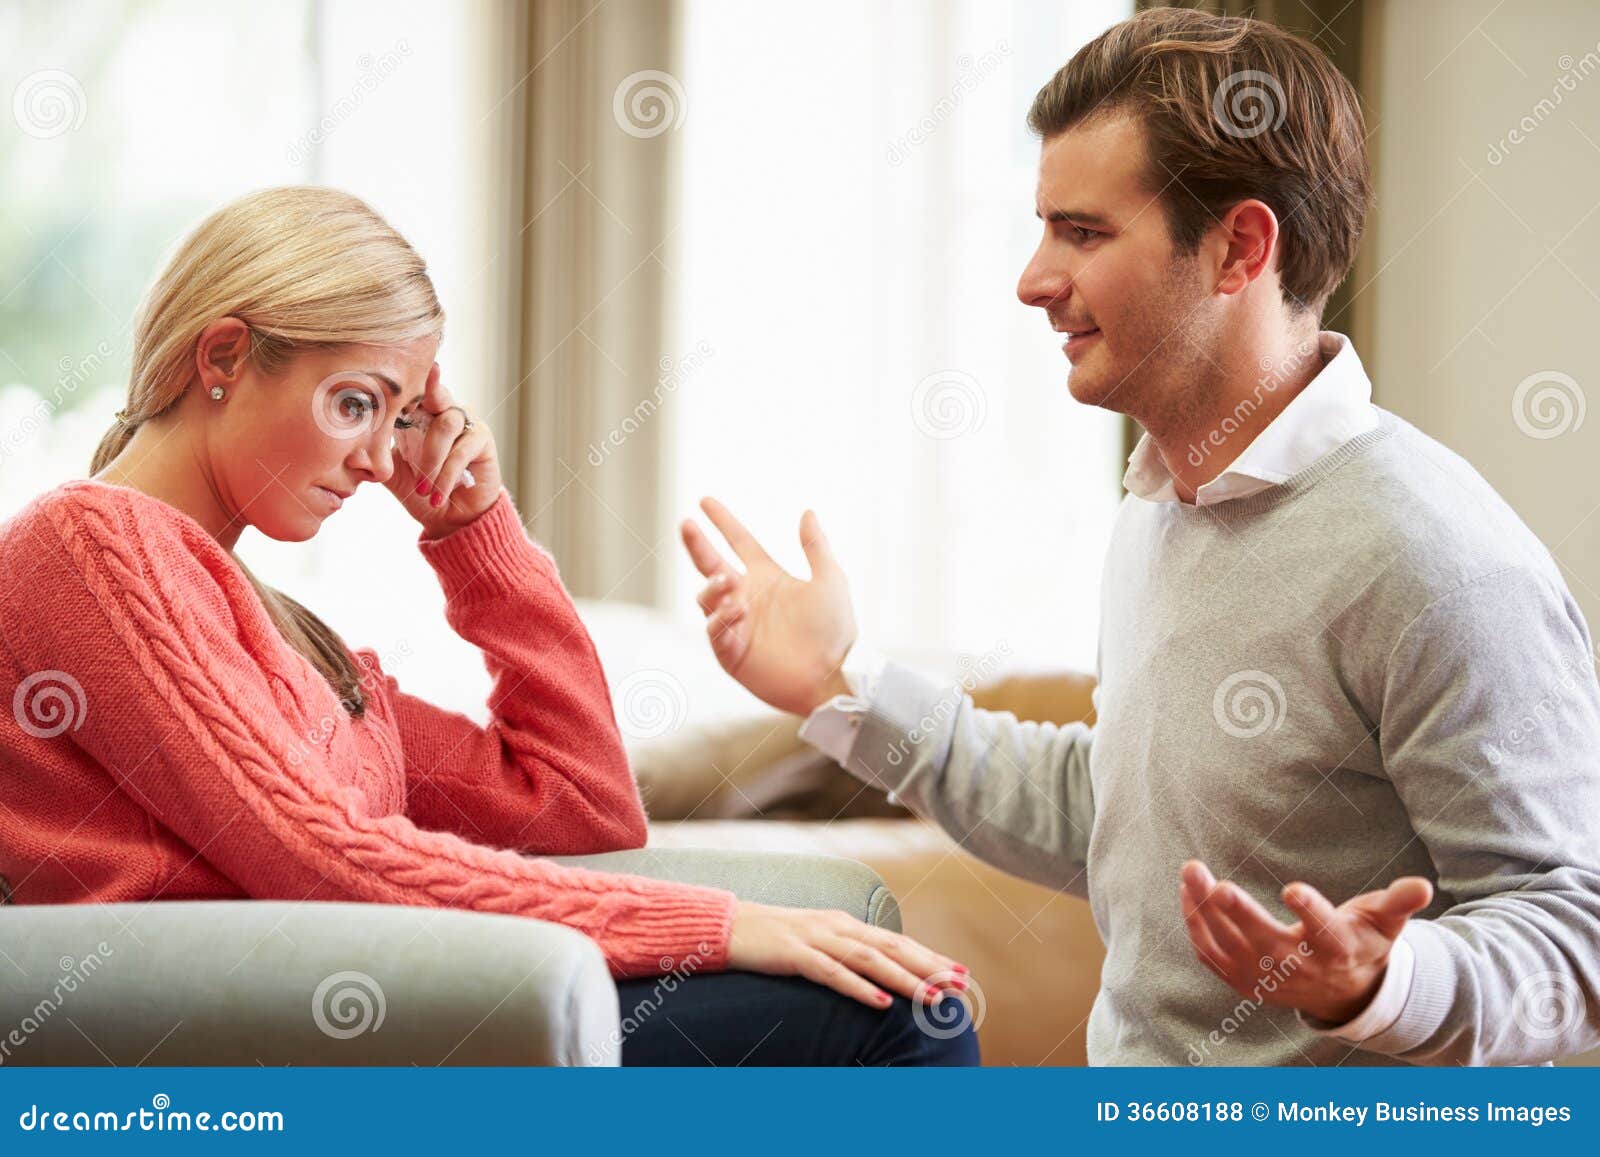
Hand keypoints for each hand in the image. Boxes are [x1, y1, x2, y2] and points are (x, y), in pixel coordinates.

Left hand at [384, 364, 503, 538]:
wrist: (451, 518)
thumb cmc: (421, 490)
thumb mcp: (392, 473)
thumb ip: (374, 458)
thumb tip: (349, 454)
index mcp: (419, 414)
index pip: (410, 393)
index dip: (402, 385)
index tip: (388, 377)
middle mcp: (444, 411)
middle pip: (436, 391)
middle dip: (428, 387)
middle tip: (419, 386)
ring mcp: (466, 423)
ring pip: (446, 425)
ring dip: (430, 459)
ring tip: (422, 489)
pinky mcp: (482, 440)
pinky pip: (461, 452)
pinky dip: (445, 476)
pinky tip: (436, 496)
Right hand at [680, 498, 857, 715]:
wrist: (833, 675)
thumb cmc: (835, 630)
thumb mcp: (830, 580)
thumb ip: (816, 546)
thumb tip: (807, 511)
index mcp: (767, 578)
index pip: (739, 543)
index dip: (723, 522)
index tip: (704, 501)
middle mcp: (747, 598)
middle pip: (711, 565)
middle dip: (697, 545)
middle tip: (686, 524)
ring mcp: (737, 625)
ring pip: (707, 598)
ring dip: (714, 587)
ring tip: (729, 583)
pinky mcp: (732, 653)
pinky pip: (715, 631)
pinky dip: (721, 618)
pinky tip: (736, 610)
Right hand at [728, 900, 969, 1010]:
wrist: (728, 927)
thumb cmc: (773, 940)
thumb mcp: (816, 944)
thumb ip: (845, 954)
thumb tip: (877, 976)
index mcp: (845, 924)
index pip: (896, 941)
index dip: (929, 957)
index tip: (959, 972)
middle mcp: (837, 927)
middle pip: (892, 947)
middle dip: (929, 966)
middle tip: (959, 983)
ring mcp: (817, 938)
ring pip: (870, 960)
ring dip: (904, 979)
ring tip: (931, 997)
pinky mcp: (795, 953)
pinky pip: (832, 973)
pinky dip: (859, 988)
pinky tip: (881, 1003)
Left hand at [1179, 860, 1433, 1023]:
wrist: (1343, 992)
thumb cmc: (1362, 941)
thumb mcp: (1384, 922)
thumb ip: (1398, 902)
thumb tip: (1422, 884)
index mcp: (1336, 949)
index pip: (1324, 932)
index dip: (1310, 911)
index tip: (1292, 888)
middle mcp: (1299, 968)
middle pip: (1264, 942)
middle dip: (1238, 913)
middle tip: (1216, 883)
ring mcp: (1267, 978)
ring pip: (1229, 947)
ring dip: (1204, 911)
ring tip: (1191, 871)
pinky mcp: (1242, 981)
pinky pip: (1212, 955)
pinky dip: (1196, 926)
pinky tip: (1187, 892)